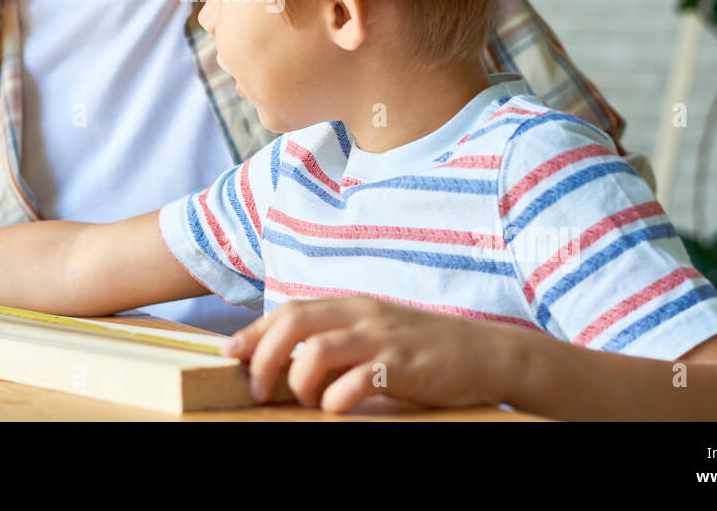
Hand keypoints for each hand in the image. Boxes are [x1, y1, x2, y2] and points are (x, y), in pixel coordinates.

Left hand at [221, 296, 520, 412]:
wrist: (486, 353)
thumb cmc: (425, 351)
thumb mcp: (376, 337)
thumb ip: (339, 344)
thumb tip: (290, 365)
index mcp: (352, 307)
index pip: (290, 310)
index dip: (255, 331)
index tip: (230, 352)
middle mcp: (363, 314)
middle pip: (294, 322)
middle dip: (264, 356)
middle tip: (256, 388)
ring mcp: (383, 336)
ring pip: (317, 350)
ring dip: (299, 380)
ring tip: (304, 401)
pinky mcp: (404, 363)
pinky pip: (357, 381)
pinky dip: (338, 399)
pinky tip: (339, 408)